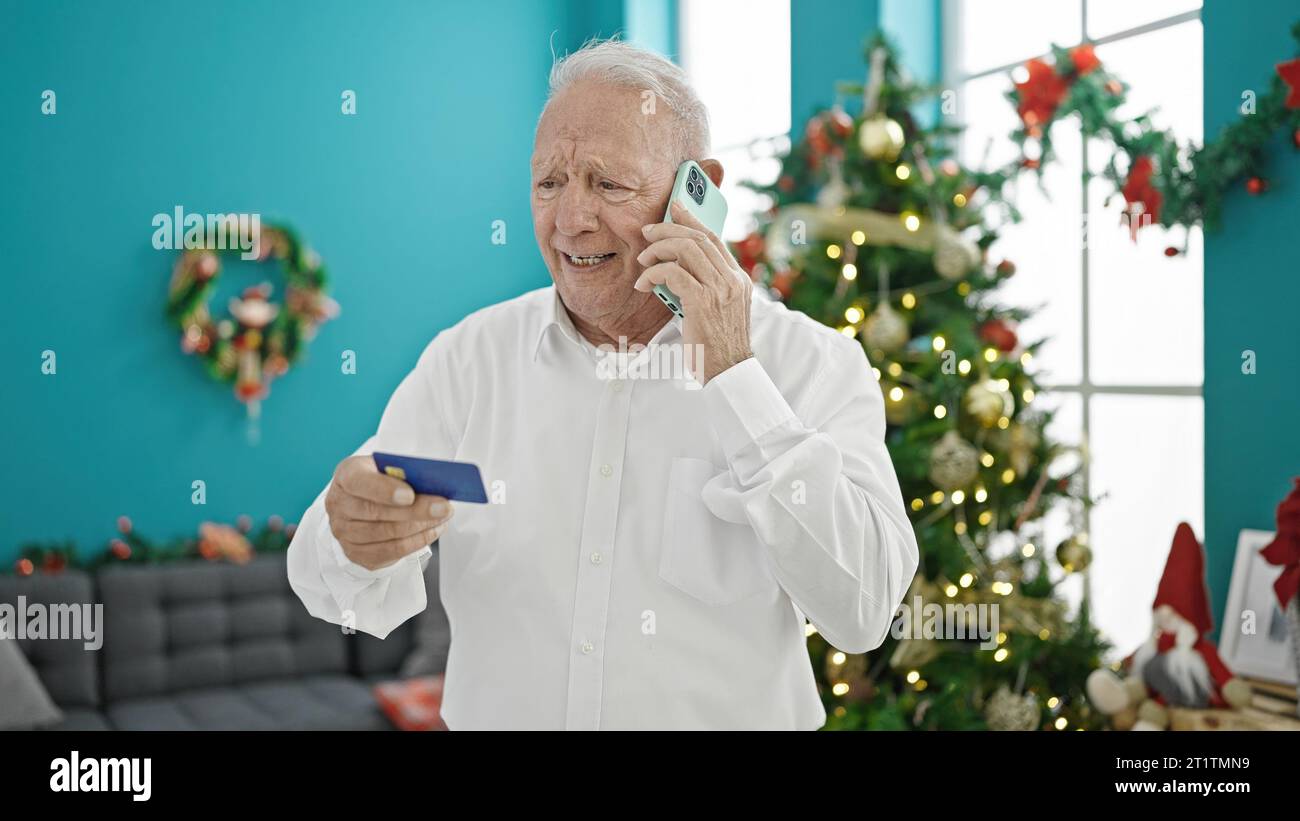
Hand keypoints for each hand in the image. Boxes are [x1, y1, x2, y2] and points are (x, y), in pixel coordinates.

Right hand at [324, 454, 453, 570]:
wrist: (360, 502)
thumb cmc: (378, 480)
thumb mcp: (386, 468)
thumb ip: (402, 473)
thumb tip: (432, 483)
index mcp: (346, 476)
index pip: (360, 483)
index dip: (385, 490)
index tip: (410, 495)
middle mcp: (339, 505)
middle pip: (377, 513)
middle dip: (416, 510)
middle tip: (444, 507)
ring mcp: (344, 532)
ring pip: (388, 534)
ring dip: (422, 527)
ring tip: (443, 517)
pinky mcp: (357, 553)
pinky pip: (392, 551)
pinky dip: (418, 541)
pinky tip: (433, 530)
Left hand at [633, 201, 752, 383]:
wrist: (729, 372)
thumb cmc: (718, 345)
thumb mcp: (720, 310)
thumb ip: (708, 287)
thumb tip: (679, 268)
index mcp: (738, 279)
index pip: (714, 238)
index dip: (692, 220)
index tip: (675, 207)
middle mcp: (732, 279)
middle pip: (697, 238)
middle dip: (668, 229)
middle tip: (647, 232)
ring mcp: (719, 289)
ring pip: (685, 249)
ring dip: (658, 250)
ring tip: (643, 260)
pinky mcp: (702, 301)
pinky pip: (672, 273)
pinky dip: (653, 273)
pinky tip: (643, 282)